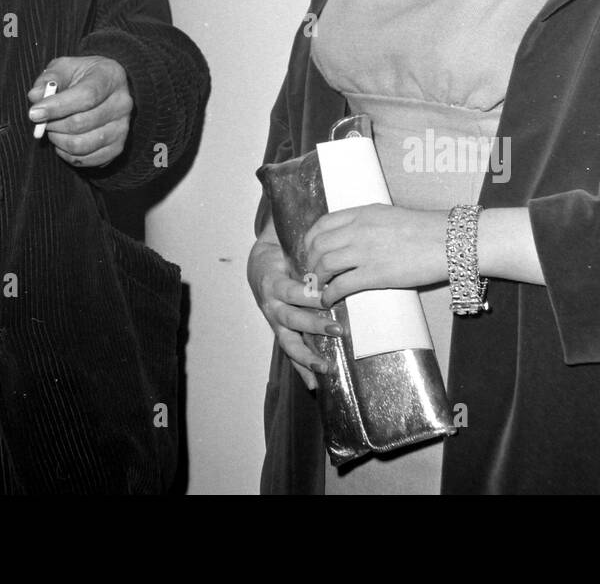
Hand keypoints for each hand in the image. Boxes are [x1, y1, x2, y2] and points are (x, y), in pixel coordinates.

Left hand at [28, 56, 132, 168]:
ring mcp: (122, 128)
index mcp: (111, 76)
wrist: (103, 91)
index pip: (86, 96)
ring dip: (58, 140)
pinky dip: (67, 154)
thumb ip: (49, 79)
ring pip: (81, 145)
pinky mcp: (116, 147)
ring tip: (53, 129)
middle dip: (53, 124)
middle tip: (41, 120)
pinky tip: (63, 140)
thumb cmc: (80, 77)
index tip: (34, 112)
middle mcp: (122, 103)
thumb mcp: (64, 67)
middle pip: (81, 123)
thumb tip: (36, 96)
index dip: (57, 106)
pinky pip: (85, 159)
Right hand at [247, 237, 338, 391]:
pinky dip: (302, 370)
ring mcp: (276, 322)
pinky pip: (291, 353)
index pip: (291, 290)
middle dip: (314, 324)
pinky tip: (314, 385)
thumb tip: (308, 213)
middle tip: (339, 327)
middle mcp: (271, 305)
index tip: (326, 297)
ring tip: (327, 366)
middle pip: (292, 318)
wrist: (261, 265)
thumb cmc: (282, 252)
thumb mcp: (287, 242)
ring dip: (308, 355)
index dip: (307, 295)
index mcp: (272, 281)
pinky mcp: (282, 333)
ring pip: (290, 341)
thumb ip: (301, 237)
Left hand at [302, 204, 447, 306]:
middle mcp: (358, 230)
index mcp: (362, 213)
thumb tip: (355, 234)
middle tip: (311, 272)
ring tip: (319, 287)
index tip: (310, 250)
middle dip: (309, 261)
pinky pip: (341, 285)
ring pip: (325, 265)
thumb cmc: (425, 229)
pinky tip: (329, 300)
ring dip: (317, 279)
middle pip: (318, 245)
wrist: (448, 241)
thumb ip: (368, 222)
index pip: (322, 223)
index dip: (310, 239)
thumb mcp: (389, 215)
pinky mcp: (375, 275)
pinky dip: (329, 294)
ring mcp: (365, 252)